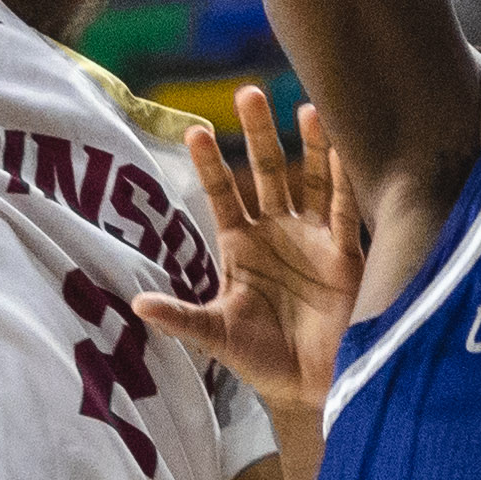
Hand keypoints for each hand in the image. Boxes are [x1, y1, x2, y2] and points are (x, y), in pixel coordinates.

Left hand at [134, 92, 366, 413]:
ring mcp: (311, 240)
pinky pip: (343, 209)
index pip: (222, 195)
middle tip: (248, 93)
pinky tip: (341, 148)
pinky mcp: (344, 254)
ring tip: (305, 107)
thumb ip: (182, 318)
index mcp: (241, 247)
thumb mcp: (216, 337)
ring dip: (308, 146)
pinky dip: (342, 179)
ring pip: (308, 180)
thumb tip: (136, 305)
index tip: (195, 130)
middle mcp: (276, 233)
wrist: (312, 386)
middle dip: (258, 134)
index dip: (210, 164)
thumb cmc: (262, 360)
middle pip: (266, 172)